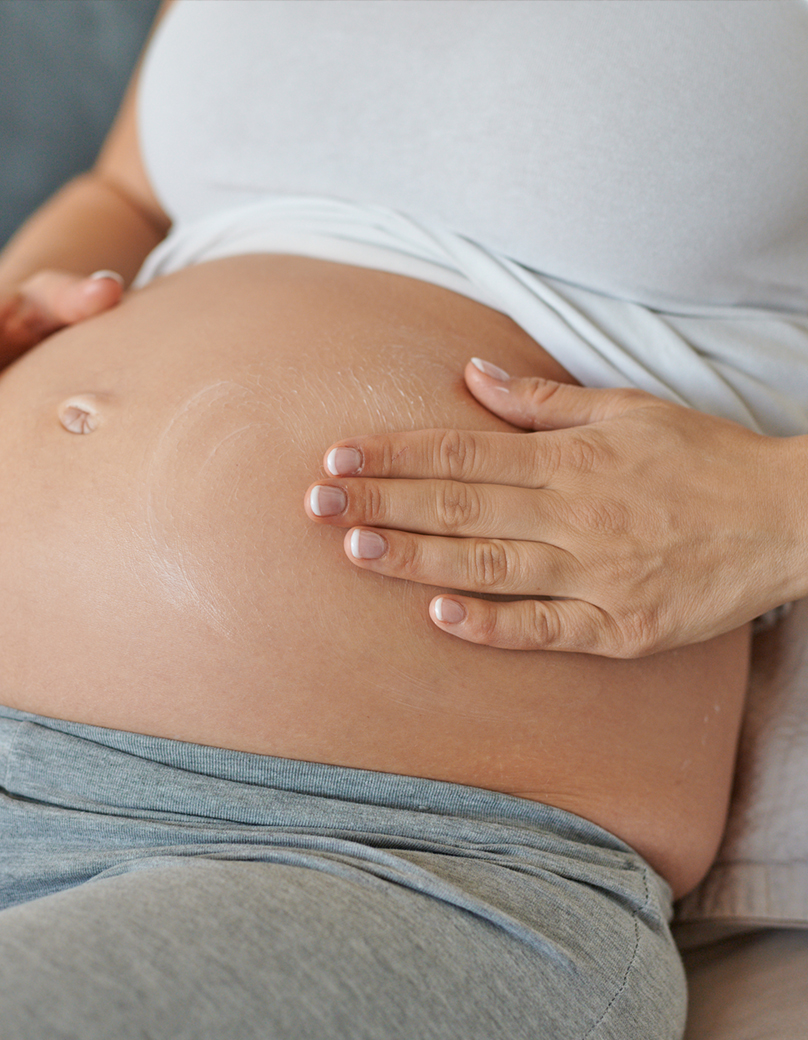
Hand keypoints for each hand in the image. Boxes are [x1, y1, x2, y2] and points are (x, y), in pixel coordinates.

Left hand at [305, 359, 807, 656]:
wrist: (789, 519)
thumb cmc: (702, 460)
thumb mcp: (628, 409)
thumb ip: (543, 401)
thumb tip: (471, 374)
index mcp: (569, 459)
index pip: (461, 451)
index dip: (394, 453)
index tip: (338, 456)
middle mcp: (572, 513)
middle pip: (458, 505)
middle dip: (382, 502)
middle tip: (316, 503)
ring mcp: (593, 573)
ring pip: (486, 565)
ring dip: (415, 558)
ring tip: (354, 550)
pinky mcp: (617, 626)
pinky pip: (543, 628)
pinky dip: (491, 623)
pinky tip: (438, 616)